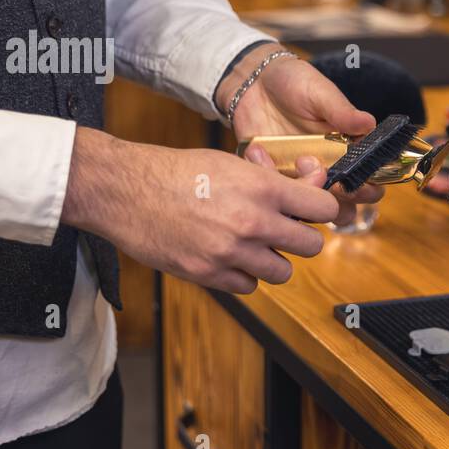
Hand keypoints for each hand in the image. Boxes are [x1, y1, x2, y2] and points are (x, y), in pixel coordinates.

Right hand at [63, 127, 337, 293]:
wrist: (125, 191)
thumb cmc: (176, 171)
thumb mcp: (231, 162)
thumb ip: (272, 178)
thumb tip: (311, 184)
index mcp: (261, 189)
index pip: (323, 209)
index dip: (320, 210)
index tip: (311, 211)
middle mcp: (251, 223)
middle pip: (310, 246)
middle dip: (300, 238)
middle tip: (283, 230)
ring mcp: (230, 253)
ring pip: (282, 272)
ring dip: (273, 260)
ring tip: (253, 244)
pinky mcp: (208, 275)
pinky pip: (248, 286)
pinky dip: (244, 275)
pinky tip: (229, 257)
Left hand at [217, 45, 383, 224]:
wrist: (253, 83)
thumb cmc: (295, 83)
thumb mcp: (320, 92)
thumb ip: (342, 111)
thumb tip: (370, 124)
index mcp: (349, 149)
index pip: (371, 179)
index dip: (371, 187)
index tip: (361, 179)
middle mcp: (329, 169)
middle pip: (348, 204)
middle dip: (343, 199)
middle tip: (330, 174)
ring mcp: (301, 177)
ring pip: (314, 209)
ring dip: (309, 197)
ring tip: (298, 162)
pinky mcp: (275, 178)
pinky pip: (277, 194)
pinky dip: (270, 179)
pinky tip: (261, 152)